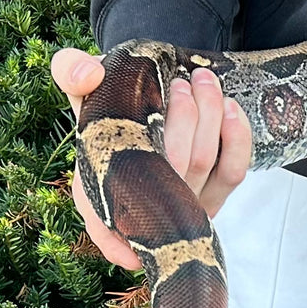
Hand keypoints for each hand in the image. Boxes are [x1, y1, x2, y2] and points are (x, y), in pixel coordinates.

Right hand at [50, 46, 253, 271]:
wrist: (145, 110)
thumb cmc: (110, 110)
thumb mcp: (81, 90)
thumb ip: (70, 72)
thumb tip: (88, 75)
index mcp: (97, 197)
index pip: (105, 230)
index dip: (115, 234)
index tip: (127, 197)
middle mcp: (141, 212)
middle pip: (170, 166)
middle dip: (181, 115)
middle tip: (180, 82)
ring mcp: (180, 210)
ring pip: (202, 162)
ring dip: (208, 113)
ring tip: (202, 81)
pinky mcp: (213, 200)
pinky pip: (232, 173)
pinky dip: (237, 137)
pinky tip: (230, 109)